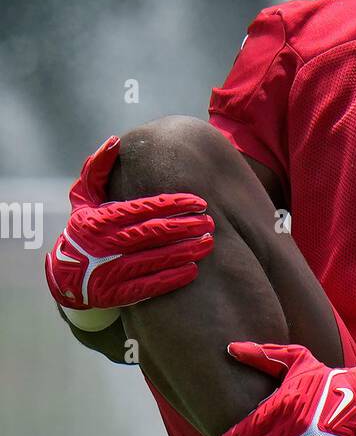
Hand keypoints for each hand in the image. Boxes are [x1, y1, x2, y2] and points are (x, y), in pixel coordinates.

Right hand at [45, 135, 214, 309]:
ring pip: (155, 259)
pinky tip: (193, 269)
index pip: (143, 208)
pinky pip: (150, 285)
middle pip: (153, 233)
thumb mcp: (83, 198)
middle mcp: (106, 244)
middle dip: (185, 226)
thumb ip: (98, 169)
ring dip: (185, 251)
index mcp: (100, 219)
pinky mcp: (117, 293)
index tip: (198, 202)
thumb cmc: (83, 229)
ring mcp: (111, 270)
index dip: (173, 204)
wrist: (66, 276)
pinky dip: (172, 278)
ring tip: (208, 243)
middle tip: (209, 222)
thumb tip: (115, 141)